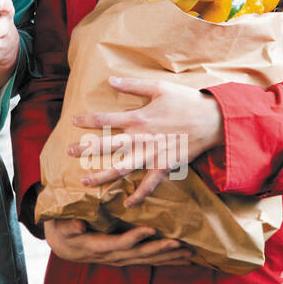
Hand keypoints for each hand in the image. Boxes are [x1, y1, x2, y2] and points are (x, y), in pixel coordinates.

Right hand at [42, 218, 191, 266]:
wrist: (64, 245)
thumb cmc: (62, 230)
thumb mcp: (60, 225)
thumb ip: (68, 226)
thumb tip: (78, 226)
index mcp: (98, 246)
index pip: (119, 243)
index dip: (135, 237)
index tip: (150, 229)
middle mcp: (113, 255)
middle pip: (139, 254)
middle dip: (160, 250)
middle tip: (178, 244)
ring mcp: (121, 258)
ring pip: (147, 259)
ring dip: (168, 257)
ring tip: (187, 252)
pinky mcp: (126, 256)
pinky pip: (148, 260)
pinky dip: (166, 259)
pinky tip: (181, 257)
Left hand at [67, 76, 223, 204]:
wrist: (213, 120)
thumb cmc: (185, 101)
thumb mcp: (159, 87)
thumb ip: (133, 85)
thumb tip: (110, 79)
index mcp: (138, 118)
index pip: (105, 120)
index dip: (87, 120)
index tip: (73, 121)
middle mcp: (141, 138)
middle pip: (107, 146)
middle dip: (86, 150)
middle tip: (69, 152)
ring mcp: (152, 154)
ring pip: (122, 168)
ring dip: (102, 176)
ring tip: (84, 181)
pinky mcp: (165, 166)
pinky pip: (149, 184)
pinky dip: (139, 195)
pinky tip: (127, 204)